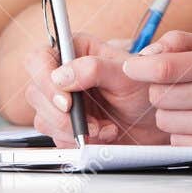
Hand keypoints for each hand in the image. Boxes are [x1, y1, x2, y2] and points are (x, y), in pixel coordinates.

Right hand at [24, 34, 166, 145]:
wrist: (155, 121)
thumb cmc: (144, 89)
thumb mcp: (125, 74)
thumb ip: (94, 68)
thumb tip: (62, 76)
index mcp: (74, 50)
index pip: (38, 59)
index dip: (45, 81)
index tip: (67, 103)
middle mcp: (63, 75)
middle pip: (36, 93)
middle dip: (62, 115)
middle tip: (90, 124)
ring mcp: (62, 102)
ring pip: (43, 119)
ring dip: (74, 130)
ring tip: (104, 128)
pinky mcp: (65, 126)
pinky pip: (57, 138)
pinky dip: (79, 141)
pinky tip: (103, 135)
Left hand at [121, 31, 191, 146]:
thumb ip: (179, 42)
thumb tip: (144, 55)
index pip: (165, 68)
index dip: (140, 68)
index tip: (130, 68)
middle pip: (160, 96)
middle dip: (160, 89)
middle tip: (179, 86)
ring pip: (165, 121)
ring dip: (170, 112)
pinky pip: (178, 142)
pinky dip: (182, 132)